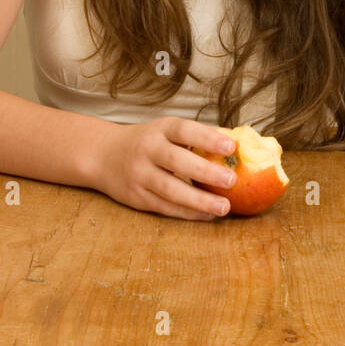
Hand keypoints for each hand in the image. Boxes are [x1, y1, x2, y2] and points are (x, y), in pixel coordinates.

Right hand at [93, 117, 237, 220]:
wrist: (103, 155)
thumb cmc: (149, 142)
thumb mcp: (167, 130)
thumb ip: (198, 136)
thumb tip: (241, 143)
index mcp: (160, 130)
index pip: (184, 130)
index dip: (208, 138)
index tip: (232, 146)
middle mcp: (147, 150)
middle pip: (176, 161)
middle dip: (205, 171)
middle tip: (231, 181)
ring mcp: (139, 175)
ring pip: (170, 190)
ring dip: (199, 201)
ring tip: (224, 208)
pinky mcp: (136, 197)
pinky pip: (165, 207)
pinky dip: (187, 213)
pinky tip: (207, 215)